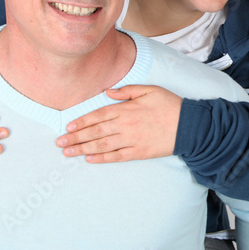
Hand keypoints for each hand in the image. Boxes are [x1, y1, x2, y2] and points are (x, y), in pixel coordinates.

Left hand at [56, 85, 182, 162]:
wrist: (189, 125)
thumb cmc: (169, 105)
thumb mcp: (150, 90)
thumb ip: (128, 91)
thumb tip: (108, 92)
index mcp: (126, 109)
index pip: (98, 115)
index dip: (81, 122)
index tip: (67, 128)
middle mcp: (125, 125)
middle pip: (95, 132)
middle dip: (75, 138)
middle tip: (59, 144)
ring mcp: (131, 140)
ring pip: (102, 145)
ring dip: (83, 149)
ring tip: (68, 153)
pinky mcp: (139, 152)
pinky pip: (116, 156)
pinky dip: (102, 158)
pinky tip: (89, 159)